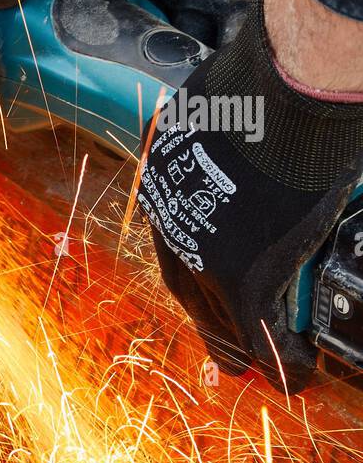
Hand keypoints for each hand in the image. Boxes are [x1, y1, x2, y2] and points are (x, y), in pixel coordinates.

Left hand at [136, 0, 362, 390]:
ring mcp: (207, 253)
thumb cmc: (261, 85)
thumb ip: (224, 124)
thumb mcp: (221, 102)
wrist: (283, 93)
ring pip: (222, 313)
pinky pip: (262, 330)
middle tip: (226, 348)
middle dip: (208, 318)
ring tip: (259, 367)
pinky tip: (297, 377)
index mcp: (165, 177)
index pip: (176, 235)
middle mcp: (175, 220)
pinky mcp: (246, 276)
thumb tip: (249, 109)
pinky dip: (281, 358)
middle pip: (187, 283)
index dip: (193, 269)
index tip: (205, 287)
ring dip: (242, 345)